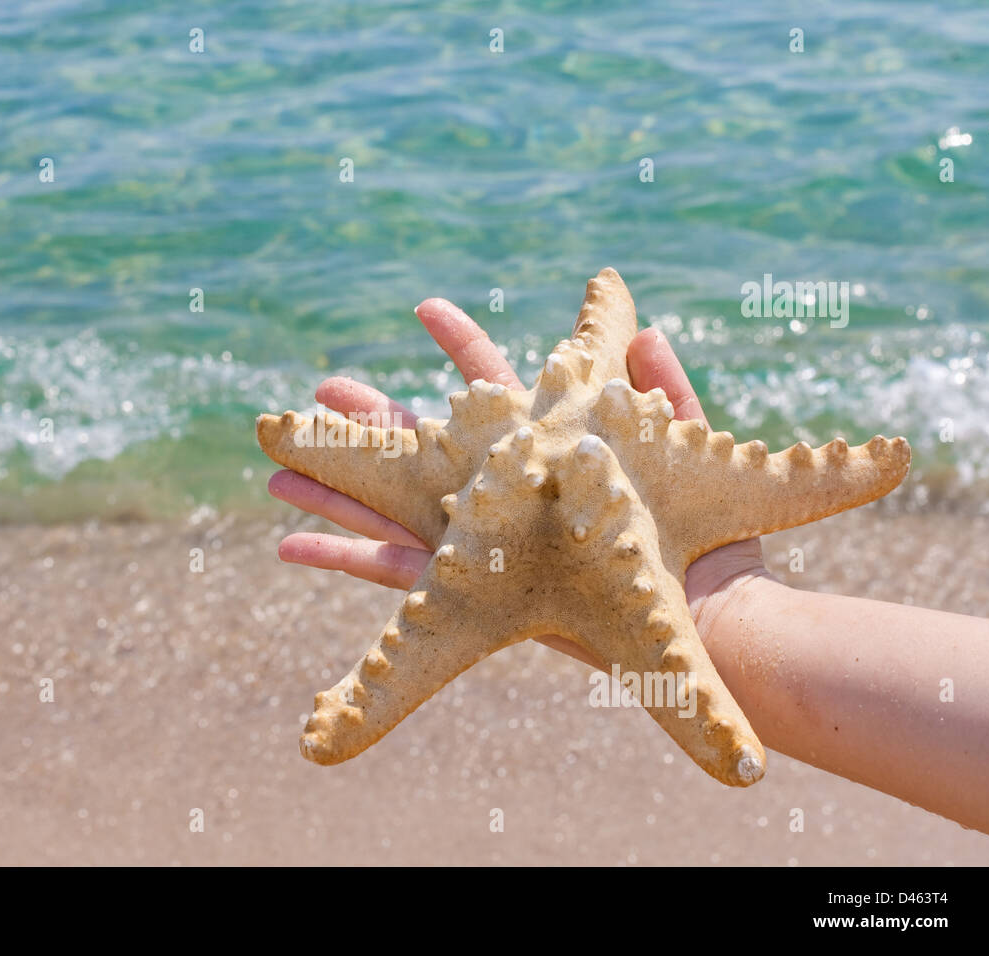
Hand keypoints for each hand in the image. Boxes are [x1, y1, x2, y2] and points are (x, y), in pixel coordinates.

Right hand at [267, 298, 774, 664]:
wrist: (712, 624)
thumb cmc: (708, 542)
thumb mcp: (685, 452)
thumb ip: (666, 393)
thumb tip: (650, 330)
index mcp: (550, 459)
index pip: (496, 392)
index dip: (460, 349)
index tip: (425, 308)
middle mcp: (508, 501)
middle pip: (424, 451)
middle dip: (373, 421)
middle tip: (320, 389)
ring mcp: (486, 546)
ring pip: (395, 509)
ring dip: (338, 489)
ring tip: (276, 470)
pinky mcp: (472, 592)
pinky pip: (395, 574)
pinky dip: (341, 558)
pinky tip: (288, 547)